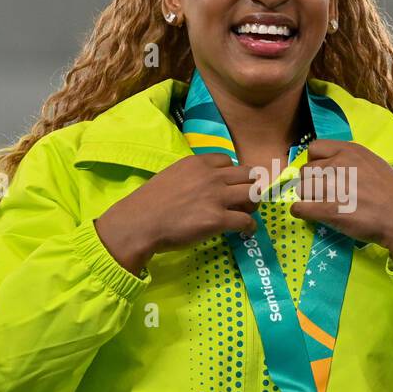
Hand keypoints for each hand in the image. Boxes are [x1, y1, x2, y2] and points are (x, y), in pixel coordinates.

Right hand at [95, 154, 257, 274]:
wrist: (139, 223)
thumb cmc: (150, 202)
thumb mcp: (171, 175)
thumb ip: (192, 176)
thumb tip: (204, 187)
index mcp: (198, 163)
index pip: (228, 160)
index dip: (232, 174)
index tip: (230, 185)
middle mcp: (211, 176)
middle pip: (248, 175)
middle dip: (250, 186)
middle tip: (244, 200)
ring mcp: (217, 197)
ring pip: (253, 194)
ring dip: (253, 205)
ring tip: (246, 214)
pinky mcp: (218, 219)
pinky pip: (247, 220)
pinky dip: (250, 226)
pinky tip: (245, 231)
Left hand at [289, 139, 392, 273]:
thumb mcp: (374, 164)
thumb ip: (351, 163)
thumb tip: (332, 170)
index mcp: (350, 150)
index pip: (314, 148)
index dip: (316, 163)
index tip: (322, 174)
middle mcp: (338, 164)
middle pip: (305, 171)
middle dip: (310, 183)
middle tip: (322, 195)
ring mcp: (332, 186)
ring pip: (301, 189)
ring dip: (307, 198)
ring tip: (320, 206)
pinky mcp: (327, 210)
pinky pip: (299, 208)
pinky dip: (301, 213)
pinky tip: (311, 215)